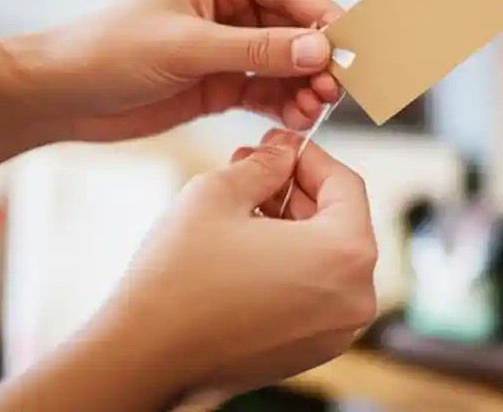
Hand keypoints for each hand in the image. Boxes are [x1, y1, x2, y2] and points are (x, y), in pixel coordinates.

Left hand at [7, 0, 344, 141]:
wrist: (64, 96)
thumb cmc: (111, 51)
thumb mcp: (188, 47)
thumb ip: (257, 50)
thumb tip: (318, 49)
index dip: (325, 18)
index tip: (351, 47)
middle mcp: (234, 2)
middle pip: (298, 27)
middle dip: (320, 57)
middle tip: (337, 86)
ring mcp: (232, 44)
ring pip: (289, 62)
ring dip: (307, 84)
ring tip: (318, 107)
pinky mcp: (226, 82)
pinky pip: (270, 91)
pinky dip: (287, 105)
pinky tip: (299, 119)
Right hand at [97, 130, 376, 397]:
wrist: (146, 356)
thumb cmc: (181, 274)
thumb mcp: (219, 191)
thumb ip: (265, 163)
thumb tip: (283, 153)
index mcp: (346, 254)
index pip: (345, 184)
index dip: (308, 157)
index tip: (278, 146)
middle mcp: (355, 297)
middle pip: (339, 221)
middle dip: (297, 191)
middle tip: (253, 169)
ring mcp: (337, 330)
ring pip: (326, 257)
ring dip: (292, 227)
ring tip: (243, 208)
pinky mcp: (313, 351)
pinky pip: (315, 292)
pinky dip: (291, 265)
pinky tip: (247, 250)